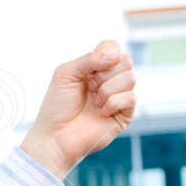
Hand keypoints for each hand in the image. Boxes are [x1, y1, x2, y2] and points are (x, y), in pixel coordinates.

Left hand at [20, 40, 135, 179]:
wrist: (55, 137)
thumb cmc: (57, 107)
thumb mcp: (66, 73)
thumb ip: (90, 58)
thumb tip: (116, 55)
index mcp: (96, 68)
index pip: (113, 48)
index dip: (104, 54)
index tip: (88, 70)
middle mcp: (110, 80)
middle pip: (126, 60)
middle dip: (105, 74)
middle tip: (90, 88)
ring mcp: (118, 97)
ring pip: (130, 78)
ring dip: (107, 89)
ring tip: (94, 102)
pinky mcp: (125, 114)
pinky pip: (131, 98)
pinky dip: (113, 103)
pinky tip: (101, 112)